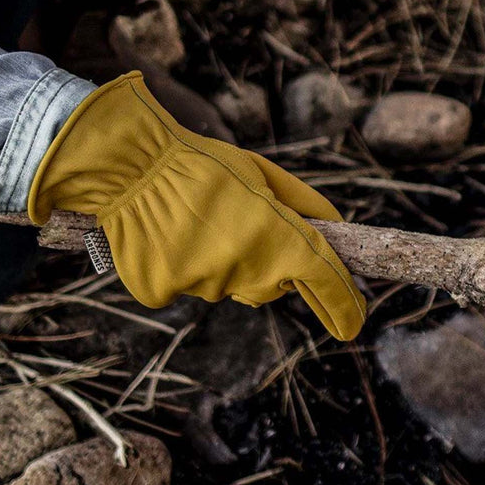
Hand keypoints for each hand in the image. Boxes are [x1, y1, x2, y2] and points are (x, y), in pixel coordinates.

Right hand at [27, 71, 365, 339]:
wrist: (127, 163)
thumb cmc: (201, 162)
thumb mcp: (262, 172)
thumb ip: (304, 206)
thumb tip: (334, 231)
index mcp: (274, 234)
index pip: (323, 278)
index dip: (345, 304)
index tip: (356, 322)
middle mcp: (242, 267)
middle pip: (274, 285)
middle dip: (274, 266)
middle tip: (247, 228)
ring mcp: (199, 284)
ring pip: (228, 285)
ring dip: (226, 262)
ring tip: (199, 222)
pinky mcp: (161, 292)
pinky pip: (186, 287)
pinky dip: (184, 268)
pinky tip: (169, 238)